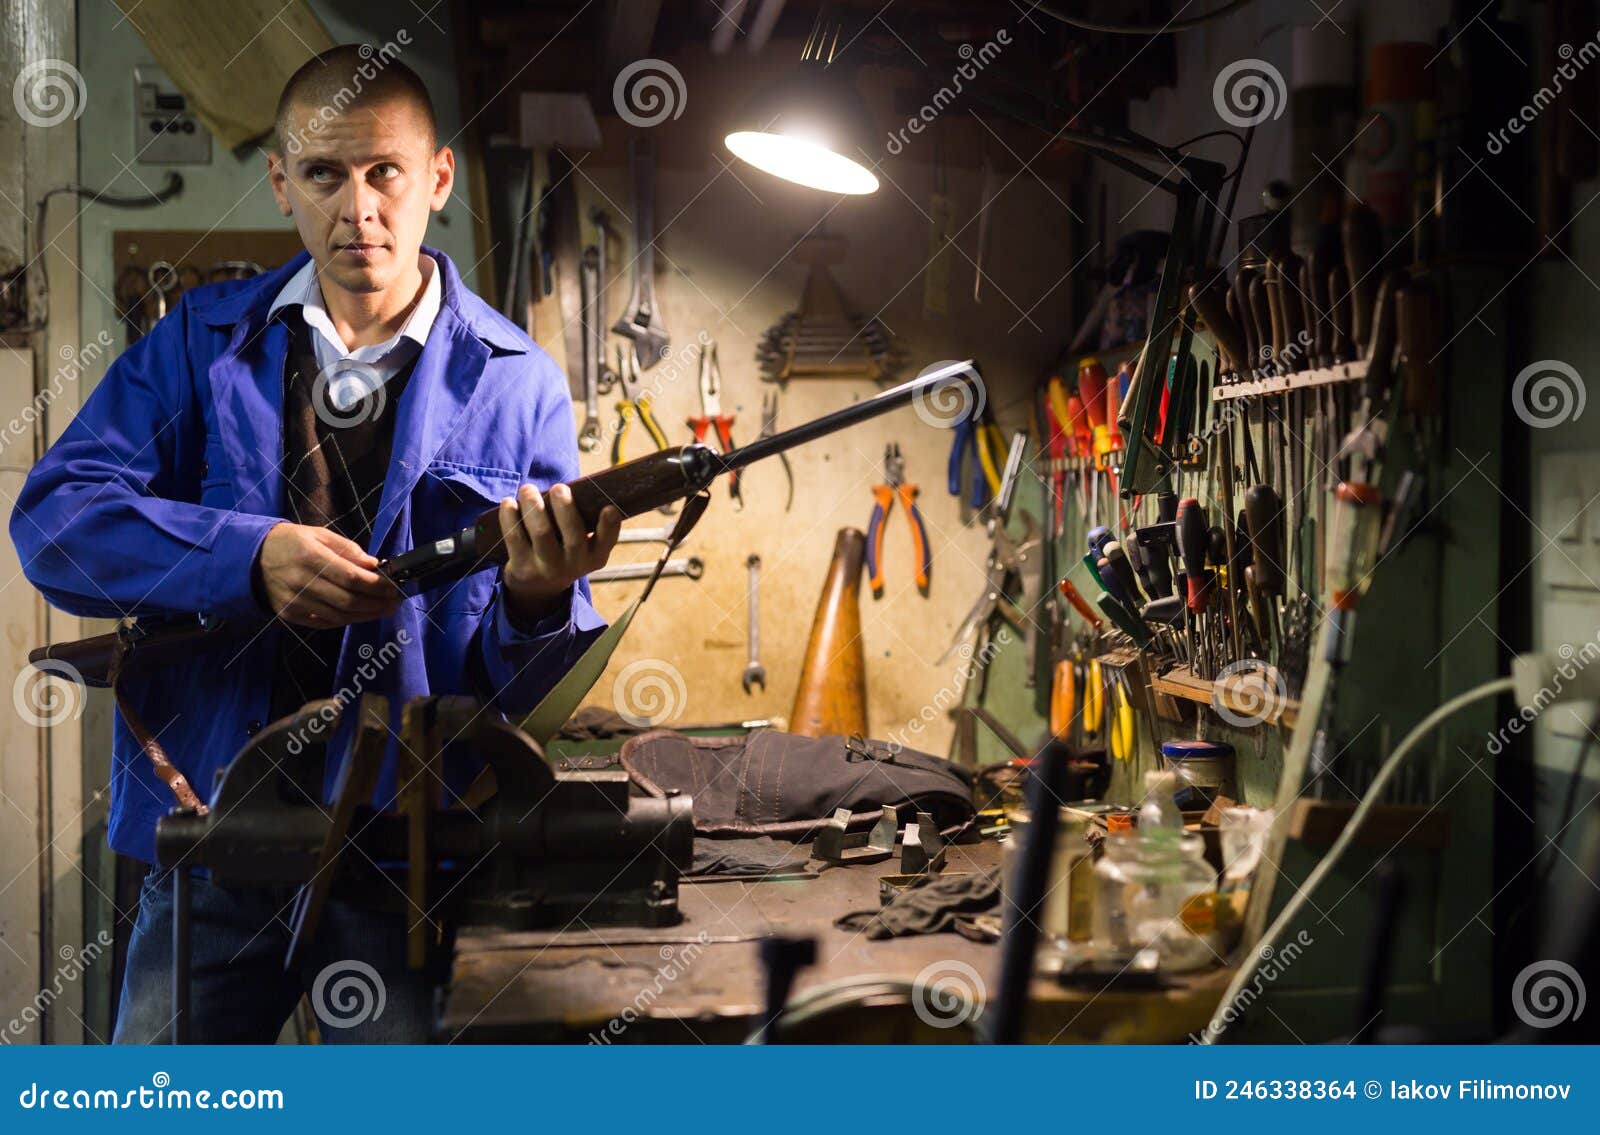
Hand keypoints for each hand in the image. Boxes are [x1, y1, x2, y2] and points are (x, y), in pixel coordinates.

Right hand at [257, 522, 401, 626]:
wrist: (252, 558)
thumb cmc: (292, 542)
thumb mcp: (319, 534)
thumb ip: (348, 549)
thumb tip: (374, 565)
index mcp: (310, 556)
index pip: (351, 577)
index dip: (376, 585)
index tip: (394, 587)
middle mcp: (302, 582)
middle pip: (348, 600)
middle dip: (377, 604)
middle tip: (395, 602)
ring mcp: (295, 602)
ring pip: (339, 616)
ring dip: (366, 615)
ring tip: (384, 610)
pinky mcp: (290, 615)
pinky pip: (325, 622)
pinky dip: (347, 620)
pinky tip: (362, 614)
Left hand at [500, 483, 620, 623]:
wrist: (537, 587)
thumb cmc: (562, 550)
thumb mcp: (579, 545)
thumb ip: (580, 521)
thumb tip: (565, 489)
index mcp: (594, 556)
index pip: (606, 541)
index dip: (610, 526)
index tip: (609, 508)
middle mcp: (574, 565)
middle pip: (572, 536)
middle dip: (565, 508)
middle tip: (559, 487)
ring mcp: (548, 569)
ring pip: (541, 533)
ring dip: (534, 507)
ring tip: (528, 489)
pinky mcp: (523, 569)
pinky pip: (515, 538)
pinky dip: (510, 518)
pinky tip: (509, 503)